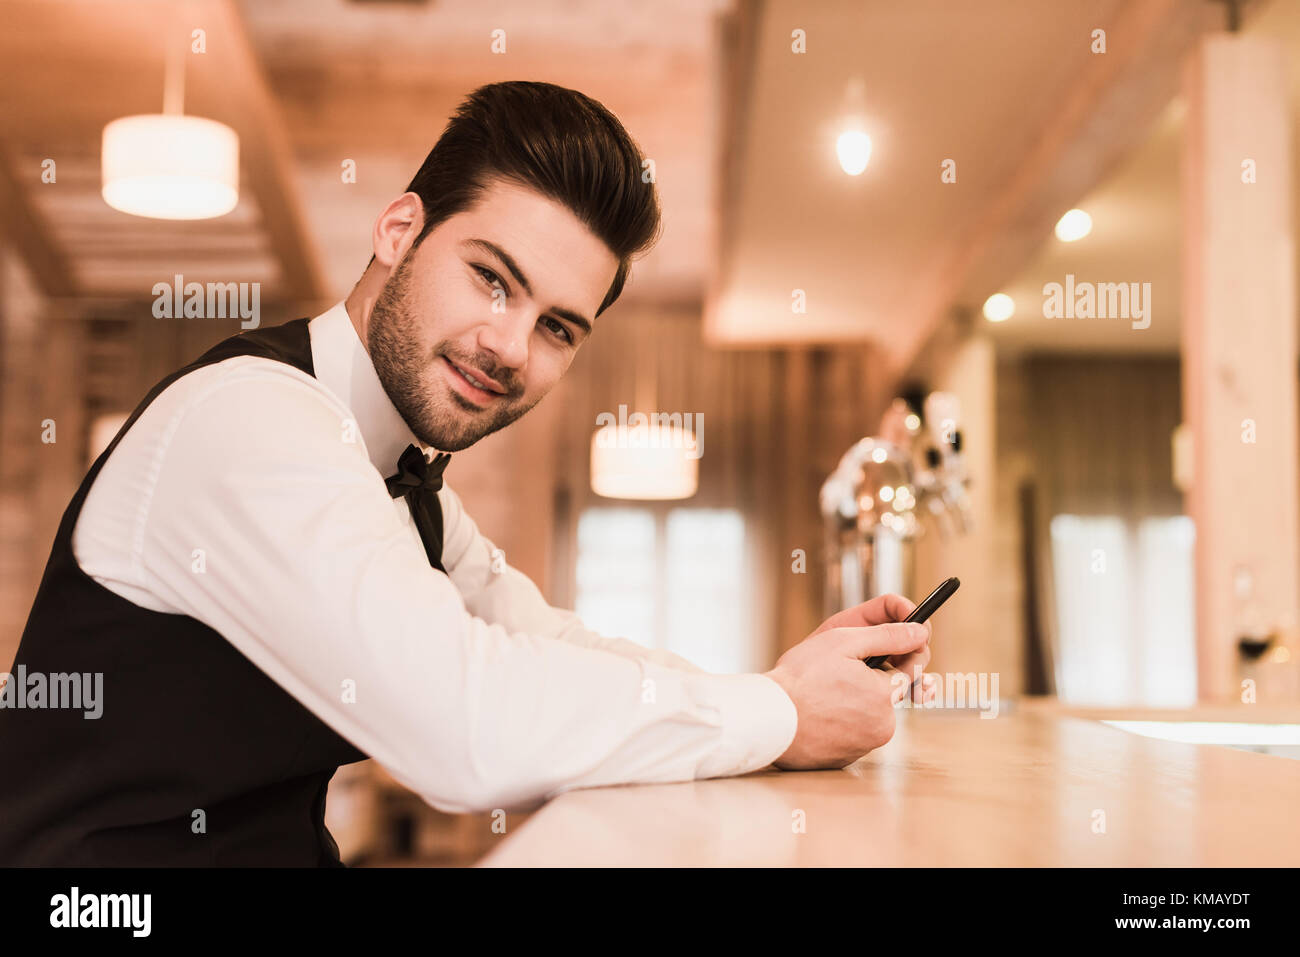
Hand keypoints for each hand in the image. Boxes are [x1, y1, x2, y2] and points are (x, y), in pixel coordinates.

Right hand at [763, 593, 933, 770]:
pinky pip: (853, 733)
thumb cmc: (800, 679)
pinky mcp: (846, 759)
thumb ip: (887, 635)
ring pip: (870, 714)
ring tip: (825, 690)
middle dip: (874, 678)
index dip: (898, 654)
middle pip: (889, 694)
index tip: (882, 647)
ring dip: (857, 700)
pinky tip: (820, 711)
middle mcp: (883, 725)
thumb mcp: (842, 642)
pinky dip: (842, 721)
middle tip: (843, 669)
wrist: (768, 721)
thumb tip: (920, 631)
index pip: (911, 671)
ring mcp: (865, 746)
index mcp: (885, 695)